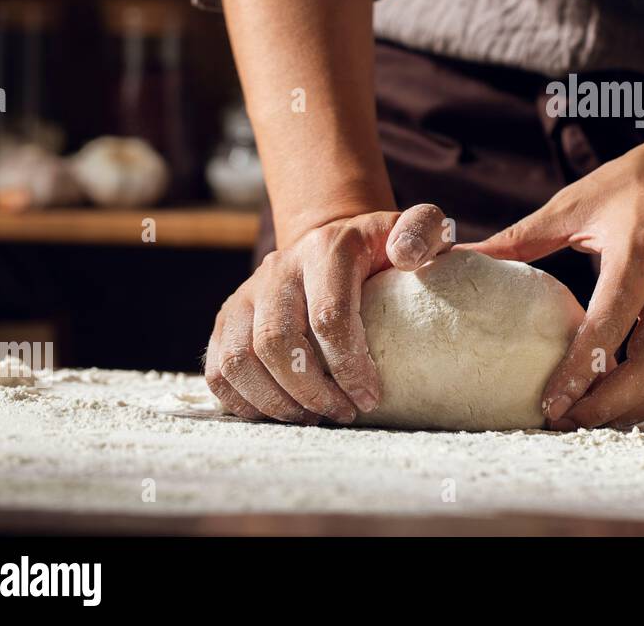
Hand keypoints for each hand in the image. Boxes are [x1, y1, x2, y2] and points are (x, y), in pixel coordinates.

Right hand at [205, 203, 451, 423]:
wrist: (334, 237)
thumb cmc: (387, 245)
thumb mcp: (421, 226)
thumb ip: (425, 231)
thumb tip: (412, 256)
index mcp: (328, 249)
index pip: (328, 316)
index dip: (348, 365)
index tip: (372, 396)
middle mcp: (279, 268)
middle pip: (277, 344)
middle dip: (313, 391)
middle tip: (345, 413)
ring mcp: (247, 294)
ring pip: (240, 360)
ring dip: (277, 402)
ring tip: (316, 417)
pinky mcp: (228, 319)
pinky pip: (218, 369)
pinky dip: (243, 401)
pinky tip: (281, 413)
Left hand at [469, 136, 643, 429]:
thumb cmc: (637, 184)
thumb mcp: (576, 203)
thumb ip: (519, 238)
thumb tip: (463, 256)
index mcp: (642, 254)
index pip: (610, 327)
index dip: (580, 373)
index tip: (550, 405)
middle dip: (606, 407)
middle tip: (564, 423)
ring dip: (628, 412)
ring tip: (584, 419)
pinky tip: (616, 402)